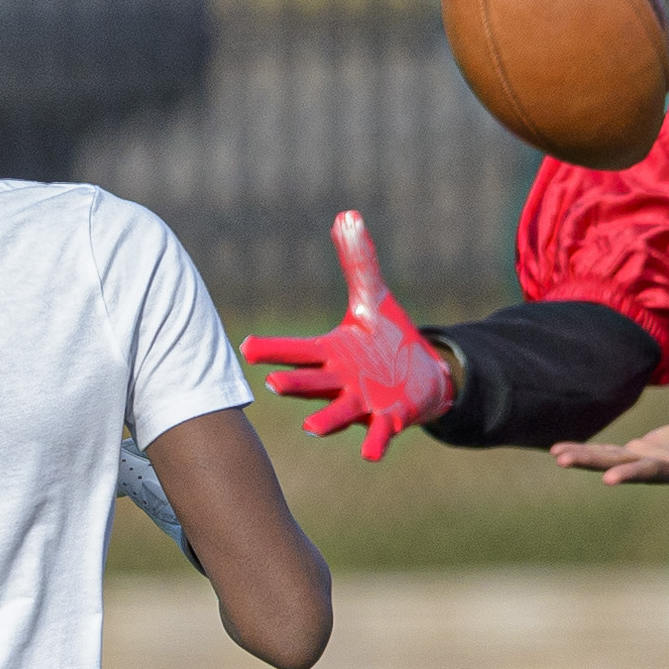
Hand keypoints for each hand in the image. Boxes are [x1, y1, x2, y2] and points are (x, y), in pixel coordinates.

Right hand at [239, 210, 454, 461]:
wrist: (422, 378)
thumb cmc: (387, 340)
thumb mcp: (374, 296)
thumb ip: (357, 260)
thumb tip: (346, 214)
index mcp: (331, 354)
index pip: (297, 351)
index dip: (272, 349)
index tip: (246, 346)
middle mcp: (340, 382)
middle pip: (311, 382)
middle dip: (293, 384)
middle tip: (272, 383)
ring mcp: (363, 403)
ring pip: (338, 413)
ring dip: (325, 420)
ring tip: (311, 427)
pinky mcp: (390, 418)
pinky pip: (380, 433)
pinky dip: (375, 443)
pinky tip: (371, 454)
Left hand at [550, 373, 668, 485]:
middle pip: (659, 471)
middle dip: (636, 472)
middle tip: (612, 478)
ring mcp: (659, 465)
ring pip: (623, 465)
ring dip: (595, 461)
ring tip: (562, 456)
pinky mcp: (642, 457)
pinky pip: (610, 456)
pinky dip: (587, 453)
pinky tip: (557, 450)